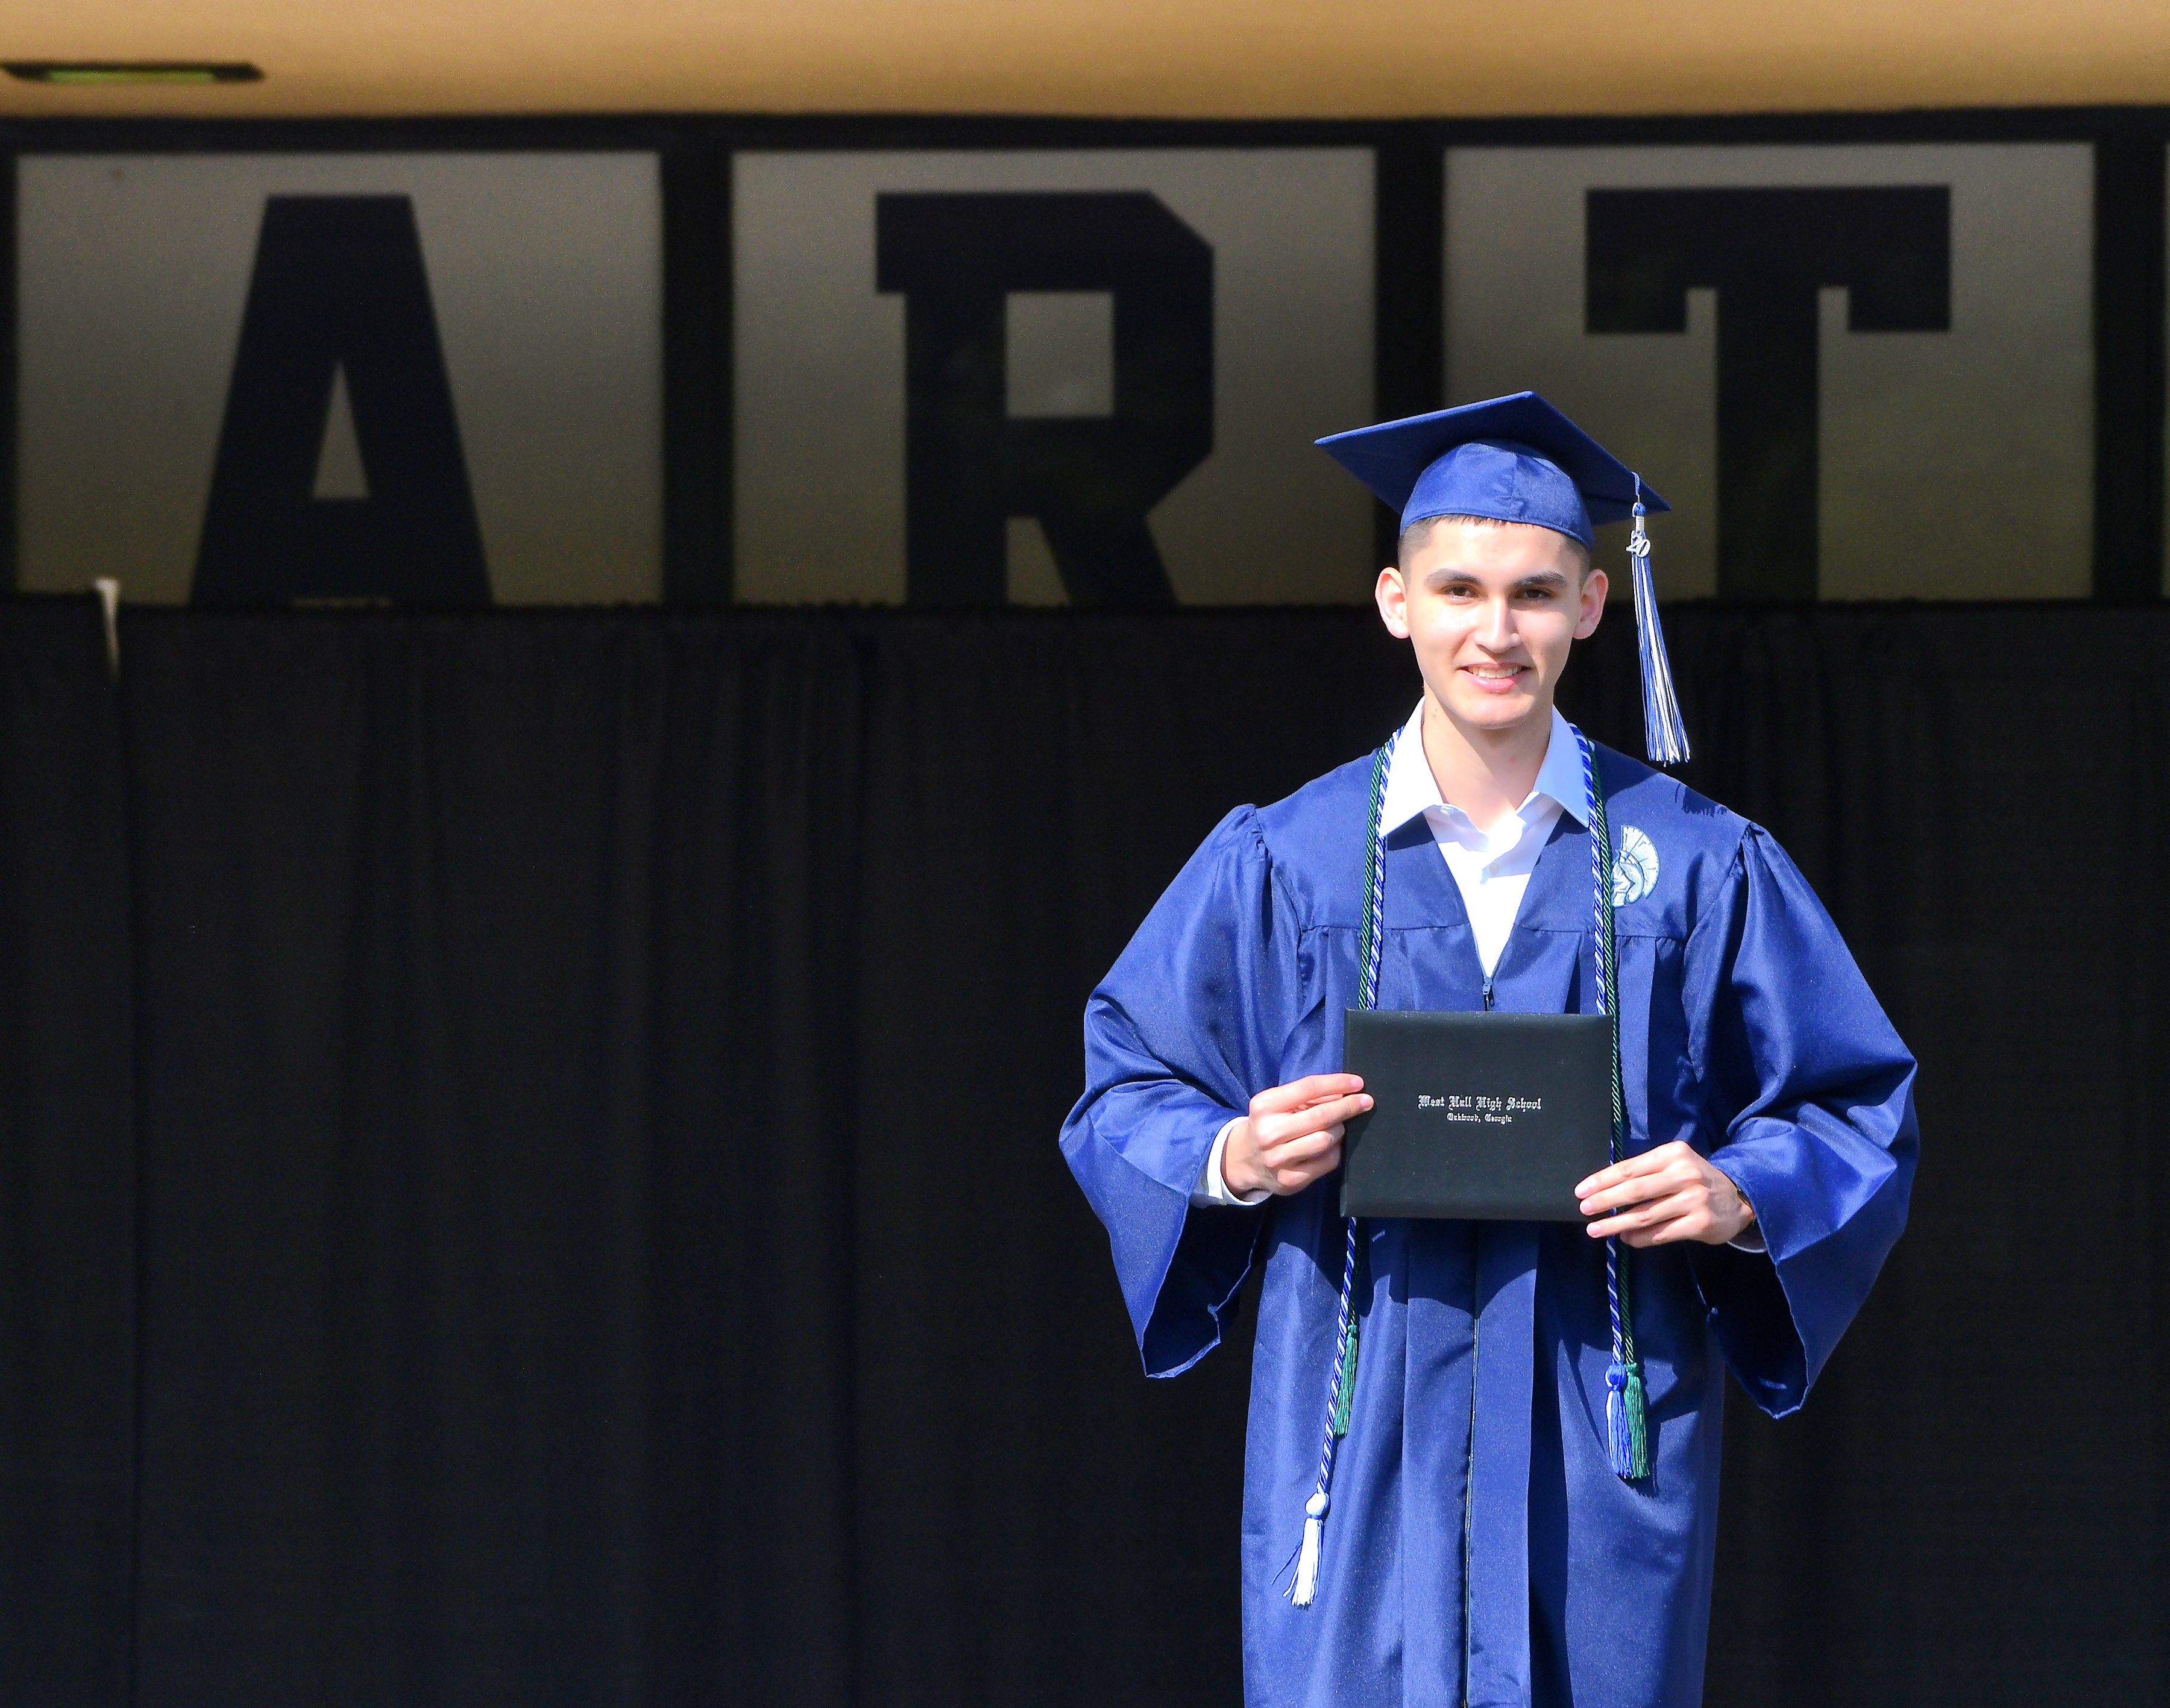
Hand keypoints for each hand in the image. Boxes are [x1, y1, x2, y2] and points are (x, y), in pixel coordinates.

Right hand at [1221, 1074, 1373, 1197]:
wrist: (1244, 1160)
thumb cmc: (1268, 1124)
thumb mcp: (1277, 1104)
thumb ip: (1306, 1097)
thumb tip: (1344, 1091)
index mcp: (1264, 1106)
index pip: (1308, 1088)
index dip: (1337, 1083)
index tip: (1358, 1083)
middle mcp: (1268, 1133)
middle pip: (1320, 1116)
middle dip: (1348, 1106)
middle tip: (1366, 1101)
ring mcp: (1278, 1159)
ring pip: (1325, 1139)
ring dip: (1340, 1130)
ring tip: (1340, 1125)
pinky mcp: (1290, 1180)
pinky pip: (1327, 1162)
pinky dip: (1336, 1150)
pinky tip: (1333, 1145)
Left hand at [1576, 1141, 1755, 1246]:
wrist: (1739, 1197)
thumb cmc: (1695, 1179)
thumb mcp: (1674, 1164)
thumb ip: (1645, 1173)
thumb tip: (1605, 1190)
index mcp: (1673, 1154)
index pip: (1630, 1168)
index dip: (1602, 1180)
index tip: (1581, 1191)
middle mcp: (1684, 1174)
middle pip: (1635, 1190)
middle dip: (1605, 1201)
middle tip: (1584, 1210)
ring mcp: (1694, 1200)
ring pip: (1645, 1215)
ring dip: (1616, 1224)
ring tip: (1595, 1230)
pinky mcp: (1700, 1224)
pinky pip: (1661, 1233)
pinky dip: (1639, 1238)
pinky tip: (1625, 1239)